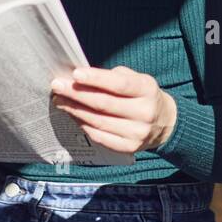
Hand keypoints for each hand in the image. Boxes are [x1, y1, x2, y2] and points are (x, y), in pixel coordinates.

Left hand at [50, 65, 177, 154]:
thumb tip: (80, 77)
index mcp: (147, 90)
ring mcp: (137, 133)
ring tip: (60, 100)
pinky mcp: (128, 148)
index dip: (96, 78)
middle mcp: (144, 112)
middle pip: (104, 104)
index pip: (119, 84)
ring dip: (75, 109)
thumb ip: (112, 77)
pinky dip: (83, 124)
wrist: (164, 122)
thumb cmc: (142, 95)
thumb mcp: (136, 79)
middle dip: (76, 94)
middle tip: (57, 86)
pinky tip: (74, 115)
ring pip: (98, 121)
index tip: (75, 74)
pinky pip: (99, 136)